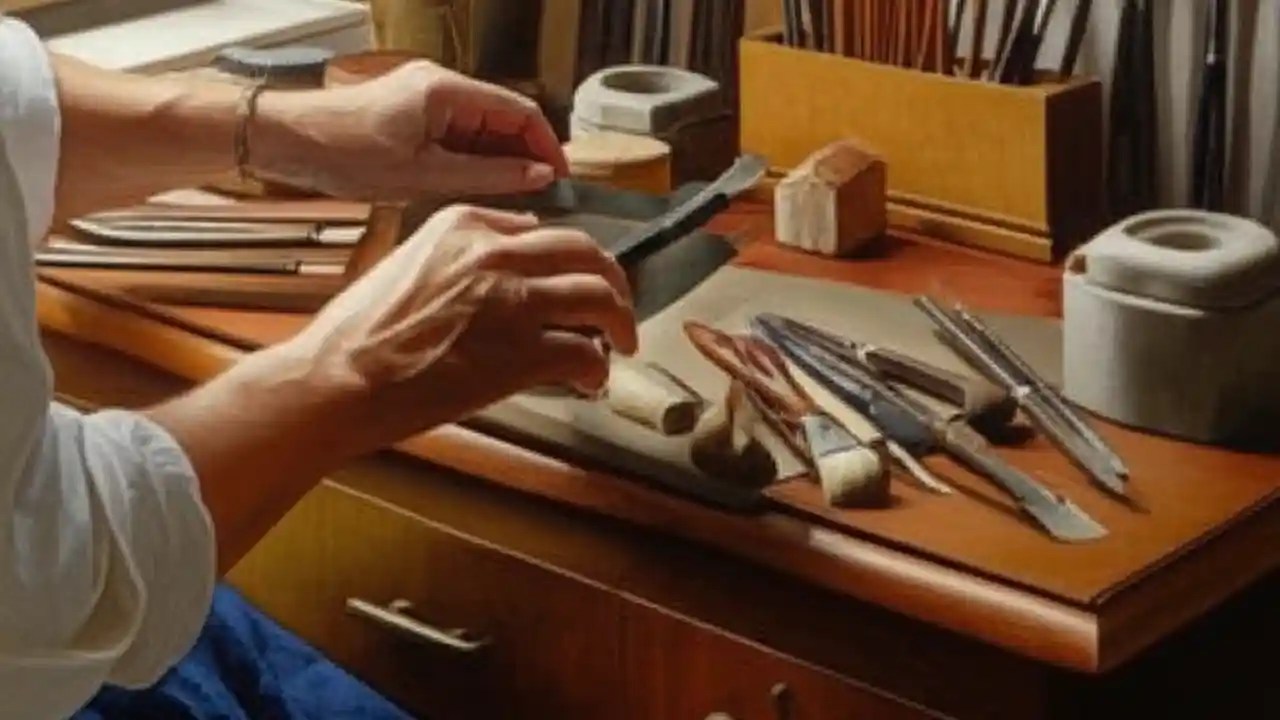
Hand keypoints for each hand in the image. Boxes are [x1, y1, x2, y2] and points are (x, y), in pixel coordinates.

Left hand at [249, 60, 568, 199]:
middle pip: (506, 118)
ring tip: (511, 198)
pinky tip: (478, 187)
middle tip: (541, 195)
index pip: (521, 112)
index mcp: (447, 91)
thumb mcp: (425, 176)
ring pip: (484, 128)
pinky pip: (459, 132)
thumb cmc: (343, 154)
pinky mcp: (414, 111)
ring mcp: (427, 97)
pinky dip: (476, 158)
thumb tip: (537, 177)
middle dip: (528, 155)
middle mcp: (441, 85)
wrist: (287, 142)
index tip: (562, 178)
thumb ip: (488, 176)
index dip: (548, 146)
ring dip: (502, 160)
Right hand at [288, 204, 636, 445]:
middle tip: (619, 307)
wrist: (339, 376)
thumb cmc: (360, 331)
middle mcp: (496, 253)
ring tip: (621, 343)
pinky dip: (598, 370)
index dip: (573, 259)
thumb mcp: (410, 260)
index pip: (545, 231)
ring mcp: (513, 301)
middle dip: (614, 282)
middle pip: (587, 253)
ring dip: (620, 323)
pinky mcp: (521, 353)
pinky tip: (591, 382)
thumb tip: (513, 247)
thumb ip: (462, 250)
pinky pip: (585, 354)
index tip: (579, 279)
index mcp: (465, 224)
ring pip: (600, 297)